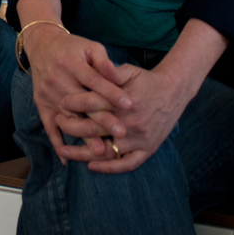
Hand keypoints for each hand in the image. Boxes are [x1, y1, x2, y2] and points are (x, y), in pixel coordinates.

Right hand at [22, 25, 133, 163]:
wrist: (42, 46)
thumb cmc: (73, 48)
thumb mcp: (90, 47)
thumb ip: (103, 61)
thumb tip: (115, 73)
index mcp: (71, 64)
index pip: (95, 81)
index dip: (112, 93)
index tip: (129, 104)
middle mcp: (58, 81)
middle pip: (83, 104)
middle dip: (103, 119)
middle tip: (121, 132)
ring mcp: (48, 95)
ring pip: (69, 119)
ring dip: (85, 136)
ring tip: (102, 151)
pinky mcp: (42, 105)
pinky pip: (48, 126)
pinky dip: (57, 142)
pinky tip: (66, 157)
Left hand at [56, 61, 189, 173]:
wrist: (175, 91)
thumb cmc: (148, 80)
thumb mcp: (130, 71)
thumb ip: (111, 71)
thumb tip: (97, 66)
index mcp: (124, 102)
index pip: (94, 103)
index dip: (75, 103)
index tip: (61, 102)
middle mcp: (131, 123)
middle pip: (95, 128)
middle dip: (72, 126)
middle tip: (57, 121)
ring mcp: (140, 139)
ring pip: (107, 150)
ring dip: (83, 152)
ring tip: (63, 150)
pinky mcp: (148, 148)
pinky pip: (127, 164)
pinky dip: (109, 167)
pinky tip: (92, 165)